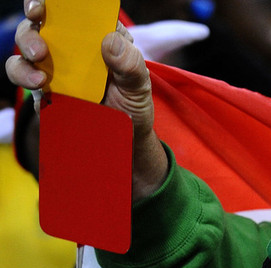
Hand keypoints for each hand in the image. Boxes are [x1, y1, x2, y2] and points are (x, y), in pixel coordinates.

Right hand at [6, 6, 168, 199]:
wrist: (122, 140)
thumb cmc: (132, 106)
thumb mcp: (139, 86)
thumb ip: (130, 64)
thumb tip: (109, 41)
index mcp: (98, 35)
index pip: (75, 9)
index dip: (58, 1)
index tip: (47, 6)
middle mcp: (72, 44)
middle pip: (44, 19)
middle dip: (34, 20)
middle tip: (40, 39)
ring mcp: (54, 63)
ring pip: (27, 42)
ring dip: (26, 47)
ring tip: (39, 74)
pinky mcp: (42, 84)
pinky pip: (21, 71)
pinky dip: (23, 74)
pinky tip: (39, 85)